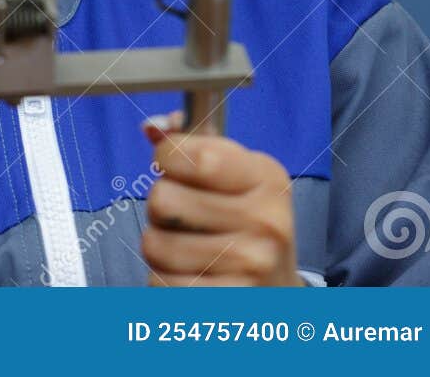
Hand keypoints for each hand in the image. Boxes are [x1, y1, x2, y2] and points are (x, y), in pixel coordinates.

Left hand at [142, 111, 300, 285]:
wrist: (277, 290)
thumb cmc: (243, 223)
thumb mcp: (233, 174)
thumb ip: (191, 142)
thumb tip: (151, 127)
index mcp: (266, 178)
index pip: (189, 155)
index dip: (165, 158)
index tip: (174, 167)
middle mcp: (266, 220)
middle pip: (162, 200)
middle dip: (160, 209)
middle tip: (184, 219)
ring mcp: (252, 265)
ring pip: (155, 245)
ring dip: (159, 249)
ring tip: (188, 251)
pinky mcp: (230, 303)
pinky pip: (160, 284)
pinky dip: (163, 283)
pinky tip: (190, 278)